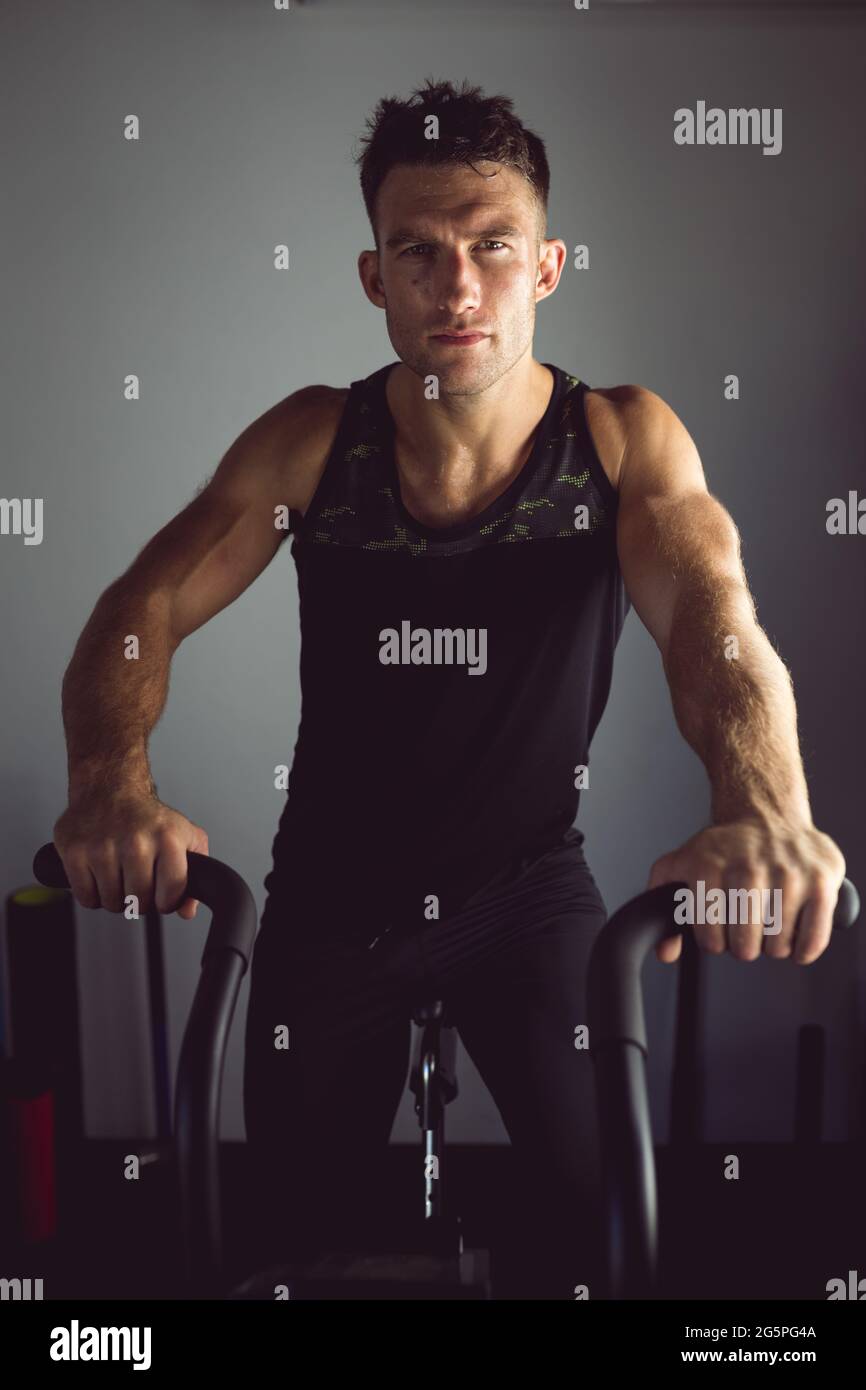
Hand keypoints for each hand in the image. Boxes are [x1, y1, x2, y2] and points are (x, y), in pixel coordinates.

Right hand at [53, 793, 208, 918]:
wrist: (109, 788)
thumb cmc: (148, 816)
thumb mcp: (185, 836)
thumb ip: (196, 873)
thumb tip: (186, 910)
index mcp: (167, 839)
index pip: (170, 895)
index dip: (167, 902)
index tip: (162, 894)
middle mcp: (136, 842)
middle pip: (139, 903)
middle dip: (140, 900)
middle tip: (137, 882)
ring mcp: (102, 847)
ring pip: (112, 903)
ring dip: (116, 897)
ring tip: (119, 875)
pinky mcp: (75, 852)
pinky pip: (86, 898)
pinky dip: (92, 894)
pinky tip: (100, 875)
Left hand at [647, 812, 845, 965]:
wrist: (767, 815)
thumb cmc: (725, 847)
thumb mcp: (681, 866)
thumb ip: (663, 907)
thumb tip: (665, 952)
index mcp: (708, 869)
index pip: (711, 941)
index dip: (714, 941)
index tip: (719, 928)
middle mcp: (747, 871)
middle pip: (745, 948)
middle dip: (743, 943)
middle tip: (746, 924)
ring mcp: (787, 876)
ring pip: (777, 948)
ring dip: (772, 944)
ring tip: (768, 920)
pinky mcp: (820, 882)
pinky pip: (812, 940)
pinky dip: (803, 949)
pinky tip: (794, 936)